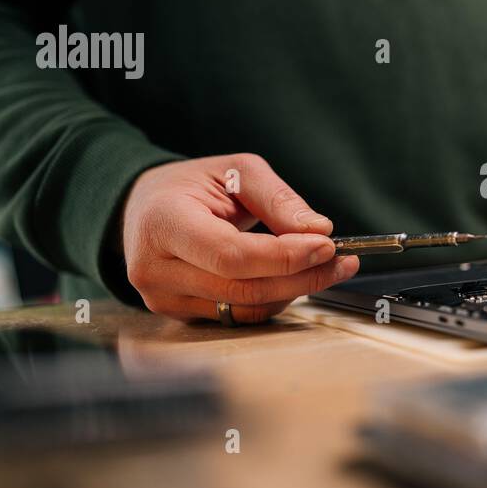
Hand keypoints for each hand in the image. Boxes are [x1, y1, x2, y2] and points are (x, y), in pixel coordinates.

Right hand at [120, 153, 357, 322]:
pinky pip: (238, 315)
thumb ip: (278, 199)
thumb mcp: (236, 172)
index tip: (326, 245)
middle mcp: (155, 268)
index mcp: (163, 223)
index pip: (230, 255)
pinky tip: (294, 278)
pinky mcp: (179, 315)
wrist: (145, 208)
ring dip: (294, 291)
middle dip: (301, 276)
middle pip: (241, 288)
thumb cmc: (191, 186)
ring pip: (244, 308)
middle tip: (341, 260)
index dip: (283, 257)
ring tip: (326, 267)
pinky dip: (273, 298)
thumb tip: (318, 231)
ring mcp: (163, 298)